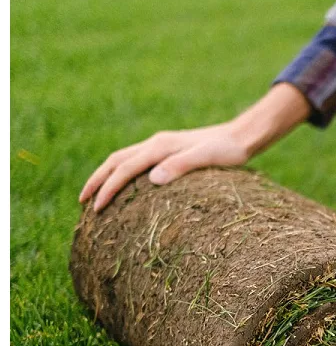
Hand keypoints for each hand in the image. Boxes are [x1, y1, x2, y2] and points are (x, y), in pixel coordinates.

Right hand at [79, 83, 309, 210]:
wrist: (243, 136)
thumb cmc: (229, 151)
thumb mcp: (207, 159)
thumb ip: (181, 166)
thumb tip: (152, 179)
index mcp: (161, 146)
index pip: (125, 168)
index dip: (108, 188)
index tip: (96, 208)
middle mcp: (157, 143)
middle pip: (116, 160)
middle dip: (97, 181)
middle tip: (83, 203)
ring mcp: (162, 146)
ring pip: (124, 159)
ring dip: (107, 176)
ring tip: (96, 196)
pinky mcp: (170, 151)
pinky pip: (137, 161)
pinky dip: (123, 173)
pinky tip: (126, 187)